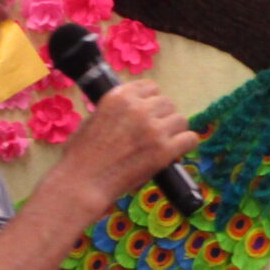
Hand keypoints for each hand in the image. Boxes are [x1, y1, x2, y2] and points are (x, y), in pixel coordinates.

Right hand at [51, 80, 197, 212]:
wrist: (82, 183)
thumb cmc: (80, 156)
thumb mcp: (92, 119)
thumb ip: (114, 110)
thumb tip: (131, 110)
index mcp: (119, 97)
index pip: (150, 87)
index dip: (150, 101)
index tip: (148, 112)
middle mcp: (138, 108)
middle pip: (167, 103)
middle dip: (162, 117)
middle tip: (153, 133)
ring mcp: (153, 129)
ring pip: (180, 120)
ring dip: (174, 131)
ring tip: (163, 143)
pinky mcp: (163, 150)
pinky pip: (190, 139)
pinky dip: (185, 145)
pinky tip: (175, 151)